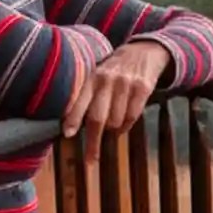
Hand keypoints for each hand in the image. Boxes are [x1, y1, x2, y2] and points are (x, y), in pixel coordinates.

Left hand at [69, 41, 170, 162]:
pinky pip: (131, 117)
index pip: (79, 101)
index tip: (67, 135)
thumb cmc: (114, 70)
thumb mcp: (98, 76)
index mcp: (92, 78)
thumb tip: (70, 128)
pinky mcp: (142, 88)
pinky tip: (124, 121)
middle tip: (90, 160)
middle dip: (93, 143)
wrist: (144, 51)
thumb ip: (86, 96)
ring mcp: (125, 84)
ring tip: (113, 123)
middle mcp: (107, 80)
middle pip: (97, 118)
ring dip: (113, 130)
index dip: (72, 119)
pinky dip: (126, 126)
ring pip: (115, 122)